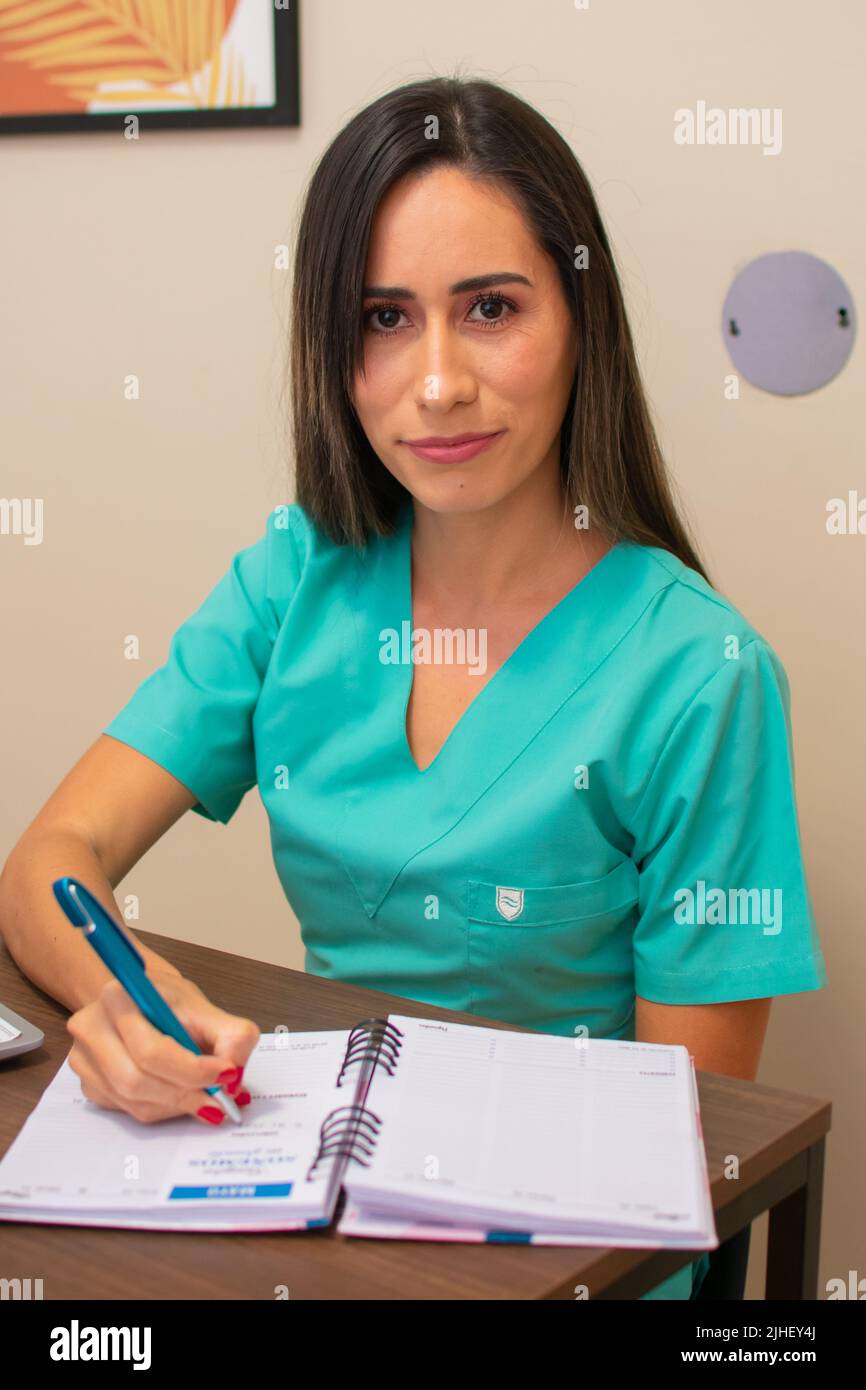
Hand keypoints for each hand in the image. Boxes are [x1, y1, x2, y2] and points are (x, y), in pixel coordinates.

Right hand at [66, 972, 259, 1125]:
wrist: (142, 1003)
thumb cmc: (170, 1004)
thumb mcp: (206, 1007)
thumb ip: (231, 1035)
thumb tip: (234, 1075)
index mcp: (117, 998)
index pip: (150, 1049)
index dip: (192, 1069)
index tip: (227, 1075)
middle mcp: (90, 1028)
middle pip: (137, 1081)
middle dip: (186, 1094)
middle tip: (221, 1100)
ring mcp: (84, 1060)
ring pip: (133, 1101)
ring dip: (176, 1106)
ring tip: (207, 1098)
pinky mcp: (89, 1085)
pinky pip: (128, 1110)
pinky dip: (162, 1110)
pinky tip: (181, 1095)